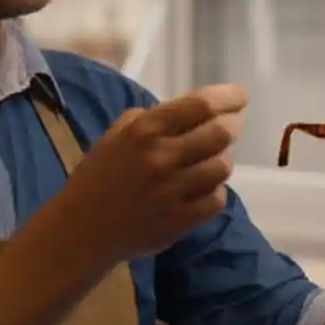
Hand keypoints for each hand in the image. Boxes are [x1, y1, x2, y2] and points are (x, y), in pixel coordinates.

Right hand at [59, 84, 245, 262]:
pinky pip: (217, 198)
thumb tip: (190, 110)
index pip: (201, 105)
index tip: (240, 96)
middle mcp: (162, 157)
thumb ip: (151, 118)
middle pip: (221, 134)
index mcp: (145, 130)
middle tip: (230, 126)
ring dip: (221, 159)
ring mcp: (173, 190)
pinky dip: (214, 190)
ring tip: (210, 158)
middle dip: (231, 125)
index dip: (229, 97)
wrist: (83, 227)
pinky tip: (202, 187)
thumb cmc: (99, 175)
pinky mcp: (181, 220)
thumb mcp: (116, 134)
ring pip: (223, 166)